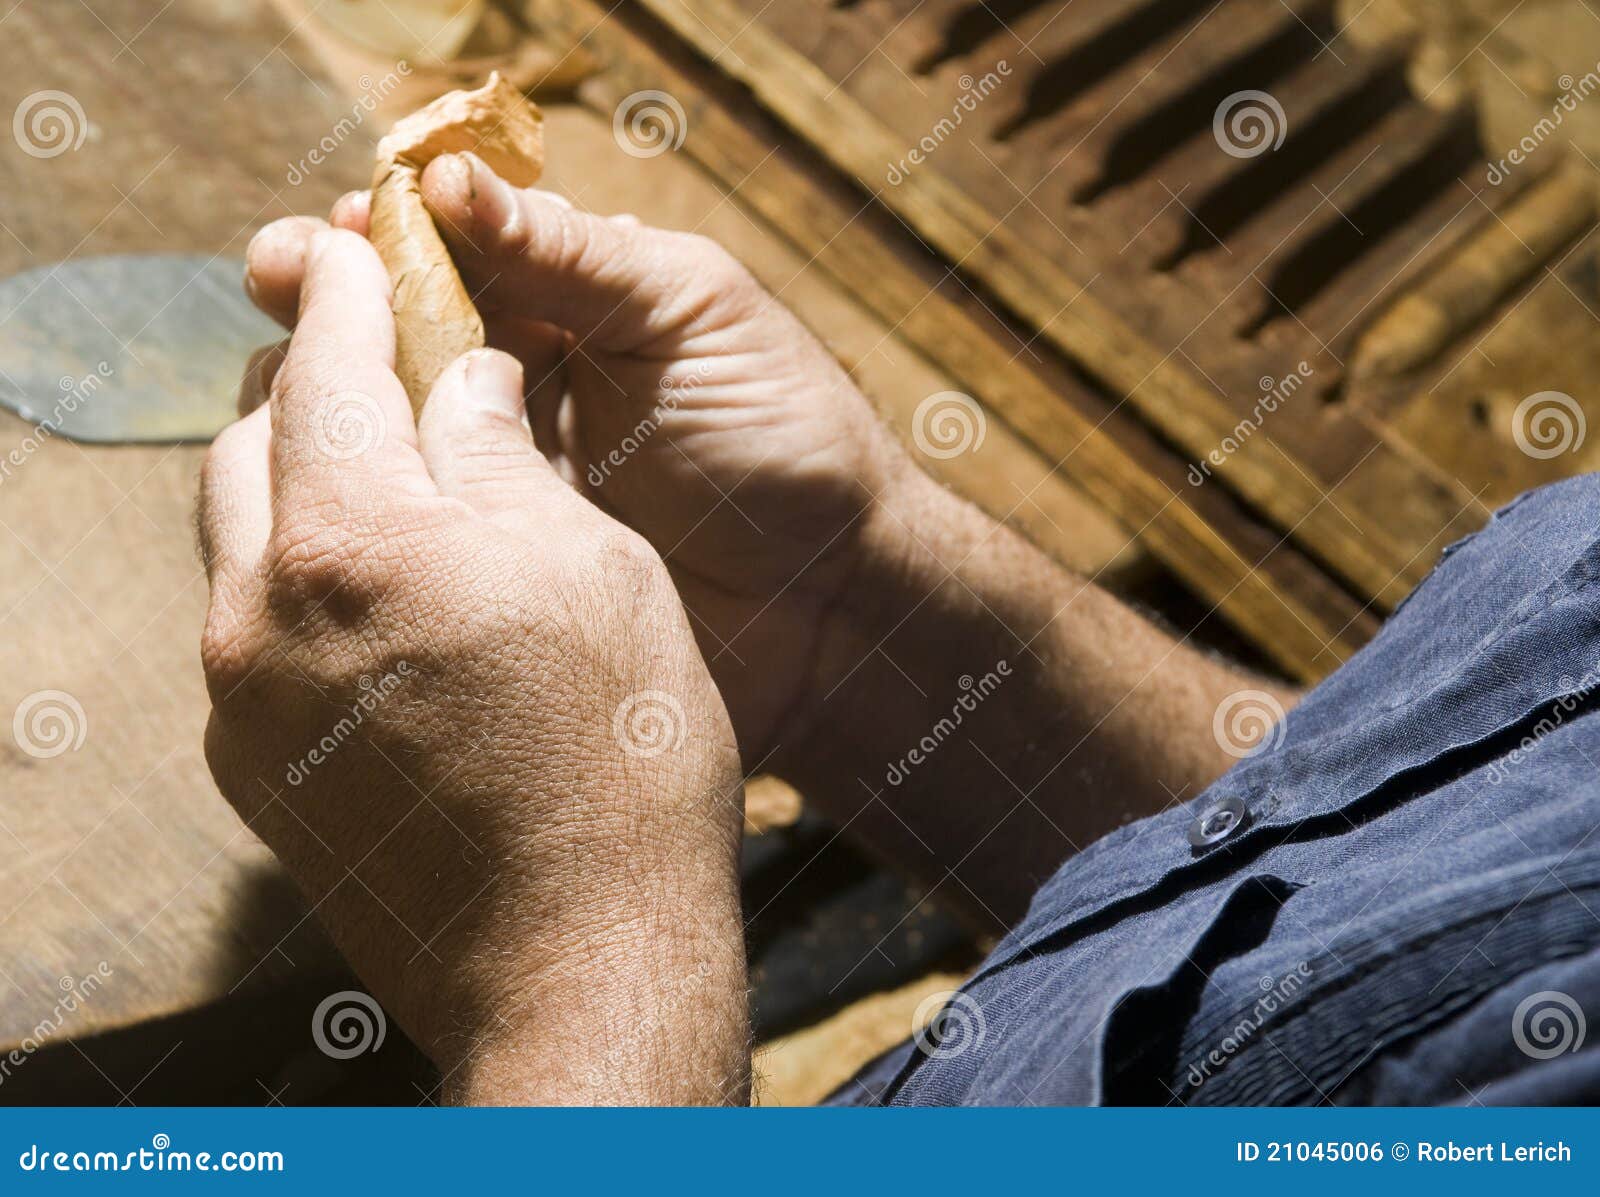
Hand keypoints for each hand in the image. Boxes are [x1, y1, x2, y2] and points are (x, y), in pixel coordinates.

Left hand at [202, 229, 748, 1102]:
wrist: (580, 961)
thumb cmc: (624, 761)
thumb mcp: (596, 568)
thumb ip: (503, 454)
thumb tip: (461, 380)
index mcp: (359, 540)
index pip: (327, 364)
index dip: (347, 287)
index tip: (357, 244)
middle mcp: (265, 612)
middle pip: (251, 441)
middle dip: (306, 382)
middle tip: (377, 364)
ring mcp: (241, 701)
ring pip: (235, 538)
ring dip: (295, 484)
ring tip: (381, 482)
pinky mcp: (251, 768)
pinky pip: (246, 629)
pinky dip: (297, 579)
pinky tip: (378, 601)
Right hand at [242, 155, 906, 765]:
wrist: (832, 597)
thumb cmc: (784, 434)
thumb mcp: (689, 314)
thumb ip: (574, 255)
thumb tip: (442, 181)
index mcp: (565, 312)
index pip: (447, 259)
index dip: (376, 242)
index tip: (323, 237)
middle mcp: (515, 391)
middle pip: (390, 339)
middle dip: (326, 308)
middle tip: (280, 287)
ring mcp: (497, 484)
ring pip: (381, 433)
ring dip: (325, 402)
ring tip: (290, 382)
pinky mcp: (493, 569)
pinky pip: (408, 528)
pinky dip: (361, 502)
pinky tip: (320, 486)